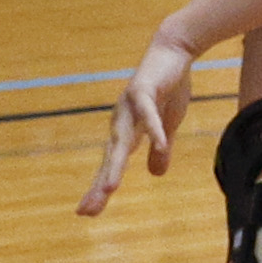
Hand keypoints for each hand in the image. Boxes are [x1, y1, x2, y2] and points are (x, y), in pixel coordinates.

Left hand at [81, 30, 199, 214]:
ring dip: (116, 165)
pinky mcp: (145, 90)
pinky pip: (150, 114)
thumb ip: (160, 150)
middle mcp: (122, 121)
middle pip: (110, 158)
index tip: (88, 211)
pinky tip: (160, 145)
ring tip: (110, 188)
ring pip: (122, 140)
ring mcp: (130, 106)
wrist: (173, 51)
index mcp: (127, 131)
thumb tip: (155, 175)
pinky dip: (154, 129)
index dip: (99, 187)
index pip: (111, 164)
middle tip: (87, 210)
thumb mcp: (169, 125)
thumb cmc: (169, 87)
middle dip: (99, 185)